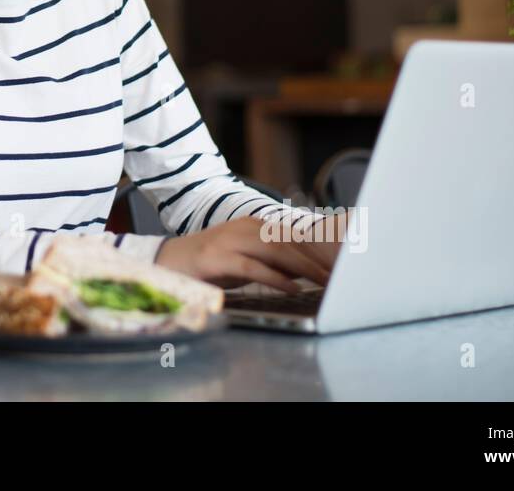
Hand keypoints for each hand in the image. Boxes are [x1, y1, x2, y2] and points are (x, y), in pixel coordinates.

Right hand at [155, 212, 346, 292]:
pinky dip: (275, 277)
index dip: (321, 248)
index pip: (295, 235)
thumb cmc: (211, 265)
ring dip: (304, 267)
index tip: (345, 261)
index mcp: (254, 225)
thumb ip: (274, 261)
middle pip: (291, 241)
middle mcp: (245, 228)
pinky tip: (292, 288)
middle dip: (319, 257)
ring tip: (326, 281)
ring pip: (276, 250)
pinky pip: (253, 266)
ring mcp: (230, 240)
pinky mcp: (218, 258)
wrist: (167, 262)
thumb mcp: (247, 260)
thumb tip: (309, 271)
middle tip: (344, 274)